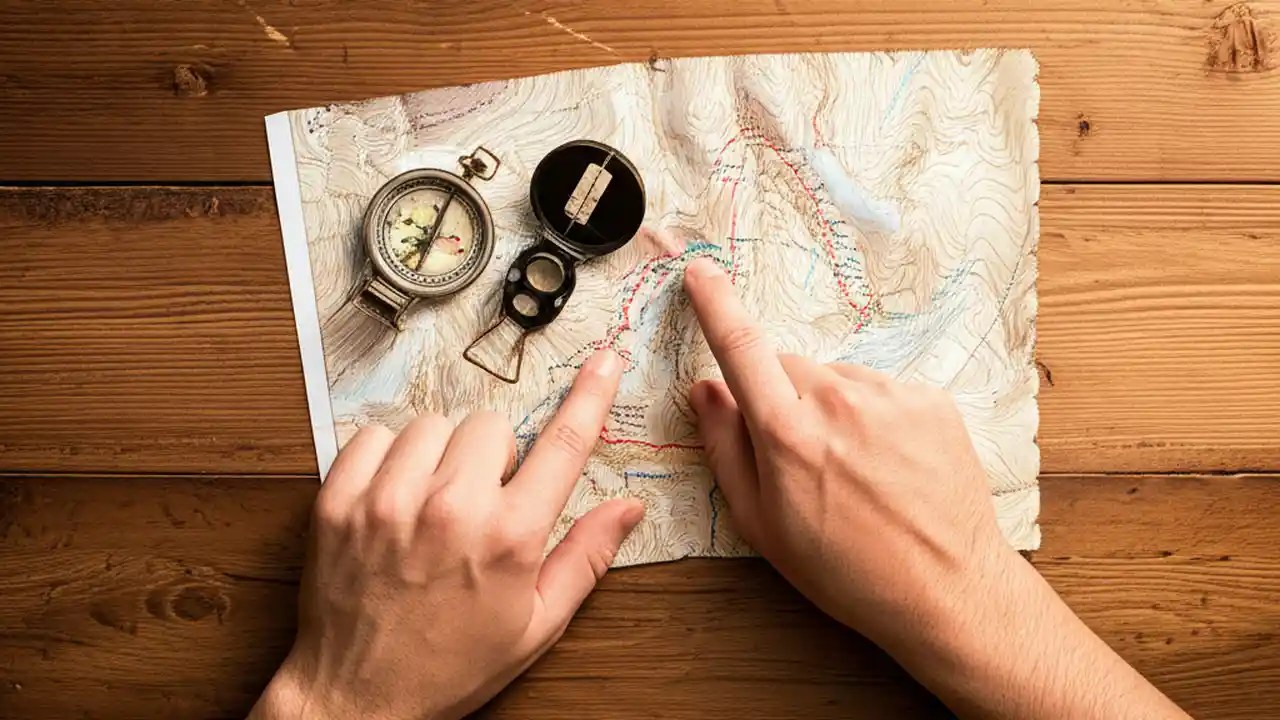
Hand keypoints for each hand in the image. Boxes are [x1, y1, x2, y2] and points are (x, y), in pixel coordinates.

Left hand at [250, 349, 642, 719]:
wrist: (356, 700)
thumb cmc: (450, 666)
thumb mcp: (536, 626)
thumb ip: (585, 558)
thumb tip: (628, 509)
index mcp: (509, 538)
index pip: (564, 445)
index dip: (591, 395)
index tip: (606, 360)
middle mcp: (450, 510)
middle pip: (490, 424)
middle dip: (493, 455)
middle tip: (481, 502)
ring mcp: (388, 501)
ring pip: (433, 424)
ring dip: (440, 454)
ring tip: (432, 503)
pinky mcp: (339, 500)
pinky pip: (374, 434)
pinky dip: (388, 456)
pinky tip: (394, 497)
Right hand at [681, 257, 1005, 645]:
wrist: (946, 589)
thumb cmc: (845, 569)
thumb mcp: (761, 524)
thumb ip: (725, 448)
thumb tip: (706, 390)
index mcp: (788, 434)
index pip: (740, 348)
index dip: (715, 303)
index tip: (701, 272)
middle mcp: (839, 402)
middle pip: (787, 367)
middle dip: (780, 396)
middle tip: (798, 455)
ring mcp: (890, 396)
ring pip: (835, 379)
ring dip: (830, 408)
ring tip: (853, 468)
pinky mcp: (930, 400)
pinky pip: (880, 390)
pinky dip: (873, 416)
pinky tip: (887, 464)